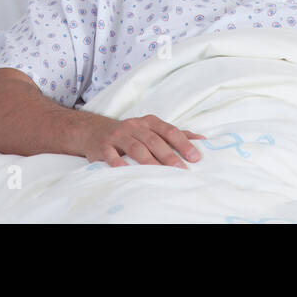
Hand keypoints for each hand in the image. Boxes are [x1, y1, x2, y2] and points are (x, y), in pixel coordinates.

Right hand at [81, 114, 205, 168]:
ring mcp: (118, 135)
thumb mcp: (151, 129)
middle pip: (153, 140)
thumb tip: (202, 140)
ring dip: (148, 161)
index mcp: (149, 122)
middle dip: (168, 155)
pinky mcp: (103, 146)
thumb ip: (175, 135)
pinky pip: (111, 155)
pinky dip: (118, 163)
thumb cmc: (130, 133)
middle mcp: (134, 126)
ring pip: (135, 147)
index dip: (182, 143)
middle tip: (181, 169)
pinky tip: (126, 172)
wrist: (94, 130)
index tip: (195, 157)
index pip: (169, 131)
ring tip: (159, 174)